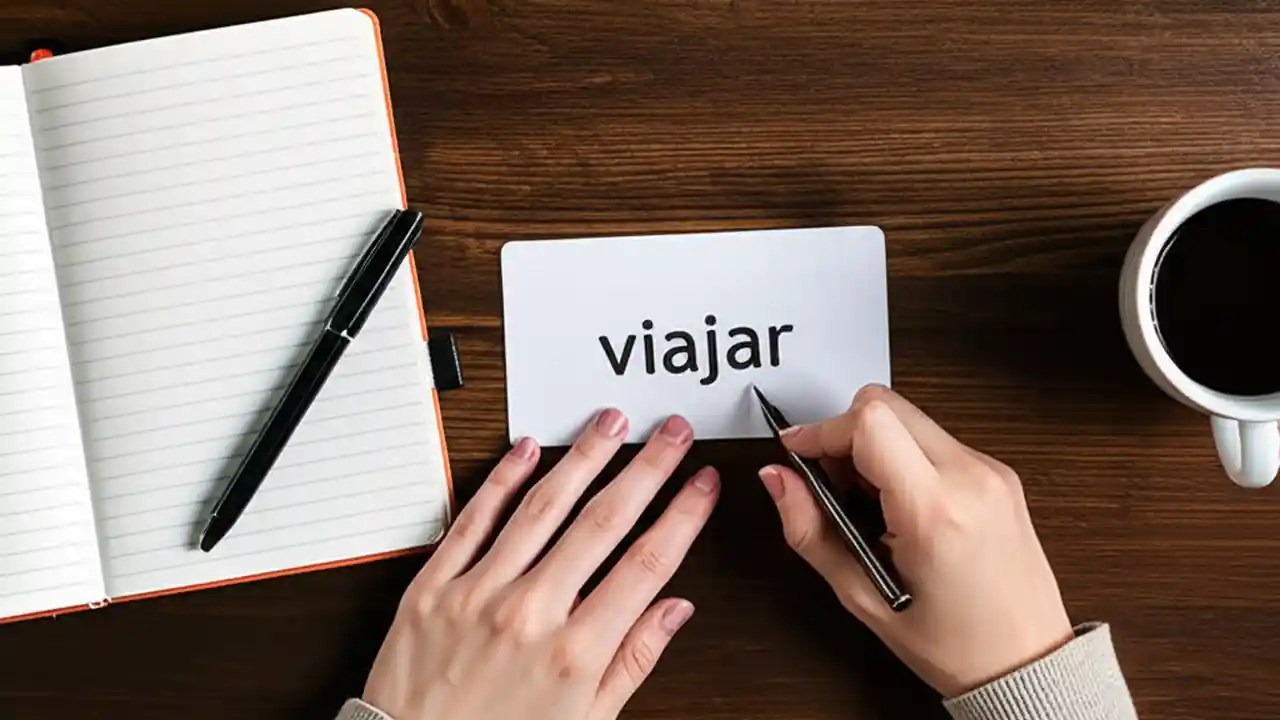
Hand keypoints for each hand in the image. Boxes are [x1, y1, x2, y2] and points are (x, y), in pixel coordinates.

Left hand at [364, 410, 718, 719]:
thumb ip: (633, 661)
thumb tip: (675, 610)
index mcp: (576, 653)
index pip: (647, 564)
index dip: (682, 515)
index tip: (701, 483)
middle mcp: (531, 614)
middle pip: (604, 522)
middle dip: (647, 468)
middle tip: (670, 432)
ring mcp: (479, 595)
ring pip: (543, 507)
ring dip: (584, 457)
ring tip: (611, 423)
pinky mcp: (433, 587)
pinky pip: (473, 520)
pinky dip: (502, 480)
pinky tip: (528, 449)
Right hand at [758, 385, 1072, 696]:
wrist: (1027, 662)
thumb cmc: (957, 645)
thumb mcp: (863, 596)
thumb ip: (810, 531)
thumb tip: (779, 481)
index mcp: (936, 510)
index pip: (868, 422)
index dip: (821, 430)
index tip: (798, 450)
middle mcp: (971, 478)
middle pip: (886, 405)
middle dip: (845, 433)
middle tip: (832, 481)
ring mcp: (991, 471)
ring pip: (910, 416)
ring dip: (875, 443)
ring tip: (868, 501)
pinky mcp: (1000, 473)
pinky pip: (936, 439)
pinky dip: (905, 455)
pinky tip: (899, 505)